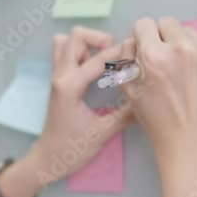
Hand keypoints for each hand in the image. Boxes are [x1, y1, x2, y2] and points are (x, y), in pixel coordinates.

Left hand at [28, 26, 134, 182]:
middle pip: (75, 37)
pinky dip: (80, 52)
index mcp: (69, 86)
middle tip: (116, 55)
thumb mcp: (102, 133)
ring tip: (104, 59)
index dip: (121, 53)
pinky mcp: (57, 82)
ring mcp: (56, 77)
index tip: (139, 53)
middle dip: (99, 39)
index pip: (98, 59)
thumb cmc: (72, 149)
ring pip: (65, 42)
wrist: (48, 159)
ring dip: (86, 43)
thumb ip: (125, 114)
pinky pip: (64, 54)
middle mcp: (60, 76)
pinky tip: (96, 68)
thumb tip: (148, 99)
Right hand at [120, 17, 196, 163]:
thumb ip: (126, 58)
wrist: (194, 144)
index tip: (146, 52)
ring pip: (188, 32)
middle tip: (164, 61)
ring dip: (182, 44)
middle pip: (167, 23)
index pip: (144, 24)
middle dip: (162, 38)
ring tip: (183, 72)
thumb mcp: (129, 91)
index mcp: (154, 55)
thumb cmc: (158, 122)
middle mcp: (181, 48)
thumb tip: (134, 40)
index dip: (142, 39)